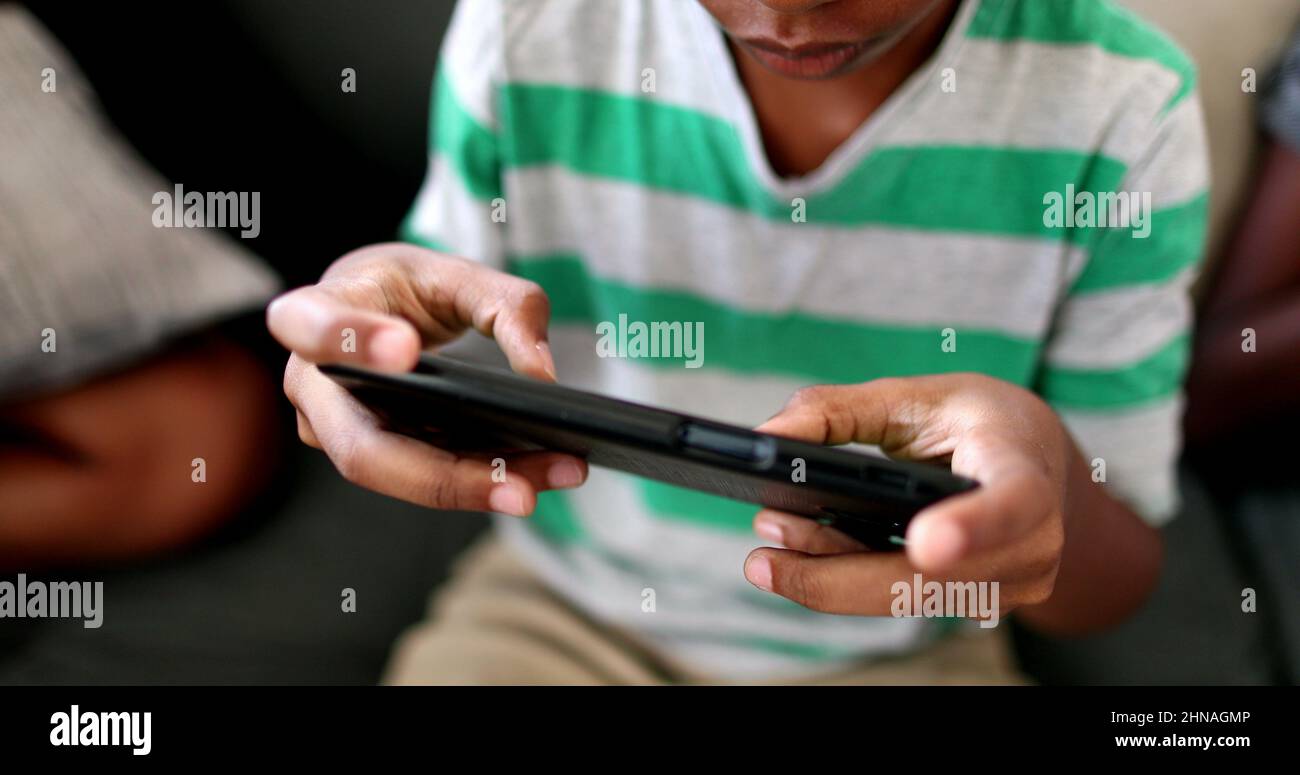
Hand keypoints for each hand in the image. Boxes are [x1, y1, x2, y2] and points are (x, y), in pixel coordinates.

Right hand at [265, 243, 586, 515]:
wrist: (378, 311)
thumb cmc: (404, 288)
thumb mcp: (458, 273)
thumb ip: (507, 306)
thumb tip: (541, 375)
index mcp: (314, 311)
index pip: (314, 326)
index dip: (352, 341)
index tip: (405, 351)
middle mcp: (312, 385)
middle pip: (364, 450)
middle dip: (449, 477)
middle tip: (521, 490)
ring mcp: (335, 431)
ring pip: (401, 477)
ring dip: (481, 485)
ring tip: (555, 473)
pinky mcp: (373, 455)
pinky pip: (424, 477)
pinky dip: (483, 479)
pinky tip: (539, 474)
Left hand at [743, 374, 1068, 621]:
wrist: (1034, 462)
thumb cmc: (976, 420)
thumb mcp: (914, 395)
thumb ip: (838, 409)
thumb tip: (765, 436)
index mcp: (1025, 470)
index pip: (1014, 504)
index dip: (974, 528)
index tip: (923, 544)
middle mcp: (1031, 542)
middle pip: (932, 577)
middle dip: (840, 574)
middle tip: (765, 560)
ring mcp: (1006, 584)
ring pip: (905, 597)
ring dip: (829, 577)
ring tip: (767, 551)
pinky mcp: (972, 601)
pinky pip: (901, 600)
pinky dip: (845, 577)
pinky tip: (799, 556)